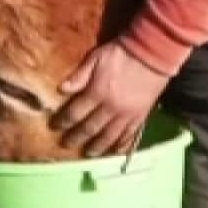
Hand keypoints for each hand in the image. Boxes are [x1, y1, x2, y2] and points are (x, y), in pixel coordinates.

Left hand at [51, 41, 168, 157]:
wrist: (153, 53)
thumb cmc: (120, 53)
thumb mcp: (96, 58)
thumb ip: (79, 76)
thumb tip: (61, 90)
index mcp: (97, 93)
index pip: (75, 113)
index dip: (63, 121)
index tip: (54, 127)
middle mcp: (110, 108)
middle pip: (90, 128)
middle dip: (76, 138)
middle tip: (66, 145)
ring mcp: (127, 115)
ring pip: (109, 137)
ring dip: (97, 147)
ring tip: (88, 154)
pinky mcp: (140, 117)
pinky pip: (129, 136)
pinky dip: (120, 145)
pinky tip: (114, 151)